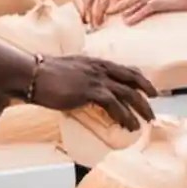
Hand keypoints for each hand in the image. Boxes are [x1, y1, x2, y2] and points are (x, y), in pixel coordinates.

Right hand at [32, 55, 158, 130]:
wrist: (32, 74)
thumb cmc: (45, 75)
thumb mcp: (71, 71)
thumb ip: (83, 77)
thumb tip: (85, 90)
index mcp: (96, 62)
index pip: (126, 69)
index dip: (140, 80)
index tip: (149, 90)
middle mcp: (100, 68)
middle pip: (133, 79)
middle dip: (147, 93)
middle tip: (154, 107)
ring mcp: (96, 78)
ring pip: (128, 93)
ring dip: (140, 108)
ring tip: (146, 121)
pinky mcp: (90, 90)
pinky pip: (114, 104)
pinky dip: (124, 115)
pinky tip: (129, 125)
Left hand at [109, 0, 186, 24]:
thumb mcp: (162, 0)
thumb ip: (151, 5)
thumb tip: (144, 13)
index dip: (116, 4)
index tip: (105, 10)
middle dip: (112, 6)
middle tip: (100, 13)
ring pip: (131, 3)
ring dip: (119, 11)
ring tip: (107, 17)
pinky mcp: (159, 3)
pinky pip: (144, 9)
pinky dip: (135, 15)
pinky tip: (128, 21)